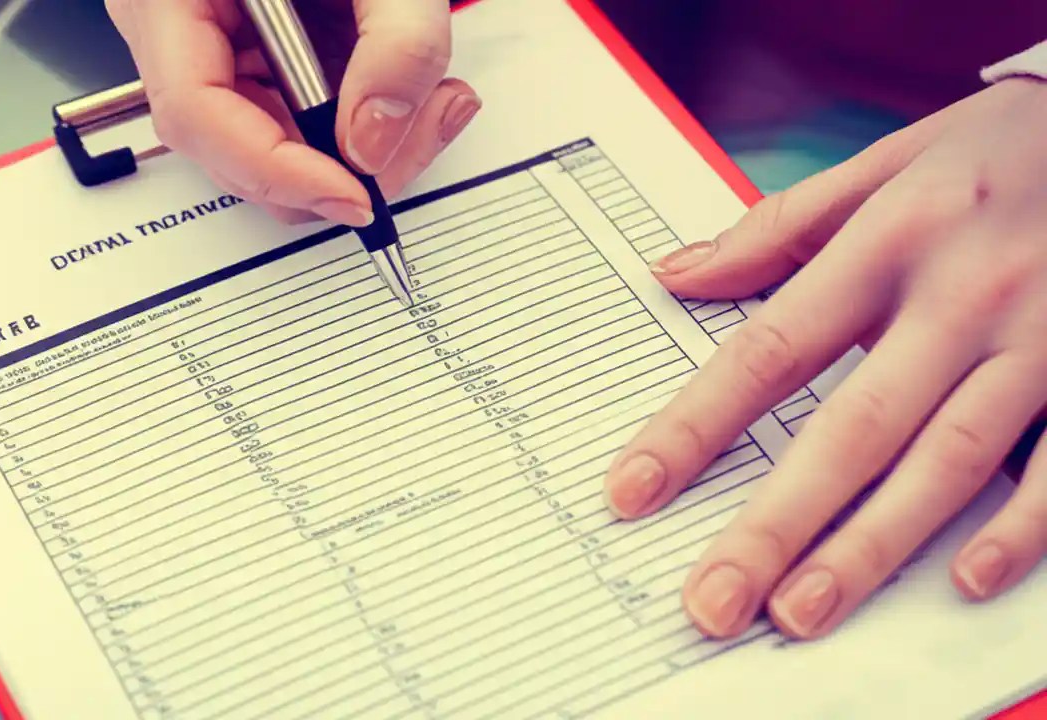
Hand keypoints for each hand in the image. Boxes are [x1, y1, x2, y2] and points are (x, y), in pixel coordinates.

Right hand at [106, 0, 478, 226]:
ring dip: (362, 147)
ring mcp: (211, 49)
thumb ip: (396, 44)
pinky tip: (412, 97)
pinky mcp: (252, 59)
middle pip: (234, 148)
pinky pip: (294, 119)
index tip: (352, 192)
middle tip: (419, 132)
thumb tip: (376, 142)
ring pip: (271, 146)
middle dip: (337, 165)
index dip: (275, 170)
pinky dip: (361, 122)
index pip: (195, 113)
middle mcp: (174, 28)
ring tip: (434, 103)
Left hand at [604, 78, 1046, 639]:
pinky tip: (965, 580)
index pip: (768, 351)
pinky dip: (1020, 526)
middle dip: (776, 525)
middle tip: (713, 603)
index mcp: (888, 243)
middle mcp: (959, 297)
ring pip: (946, 461)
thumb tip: (674, 275)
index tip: (632, 491)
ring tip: (803, 613)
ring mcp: (1040, 340)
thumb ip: (779, 227)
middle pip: (850, 429)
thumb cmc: (999, 150)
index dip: (693, 427)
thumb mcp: (885, 164)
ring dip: (873, 547)